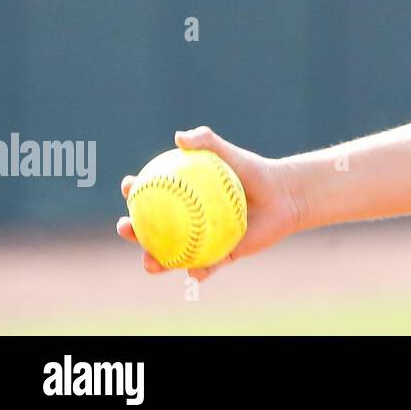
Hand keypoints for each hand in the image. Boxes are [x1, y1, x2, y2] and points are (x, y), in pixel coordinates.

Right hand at [116, 126, 304, 280]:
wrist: (284, 195)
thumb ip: (207, 141)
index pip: (150, 194)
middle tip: (126, 227)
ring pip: (171, 256)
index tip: (128, 185)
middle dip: (131, 232)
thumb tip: (179, 137)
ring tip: (150, 263)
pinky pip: (207, 266)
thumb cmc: (254, 171)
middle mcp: (187, 220)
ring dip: (156, 262)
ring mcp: (201, 240)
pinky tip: (193, 272)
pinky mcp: (221, 256)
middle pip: (150, 230)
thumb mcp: (230, 154)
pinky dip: (199, 271)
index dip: (133, 192)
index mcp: (183, 196)